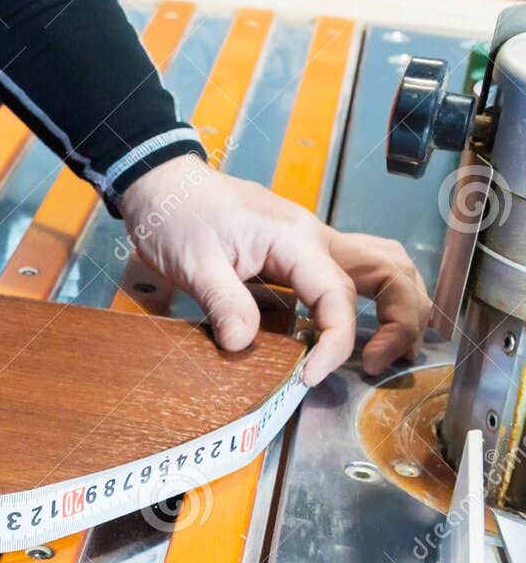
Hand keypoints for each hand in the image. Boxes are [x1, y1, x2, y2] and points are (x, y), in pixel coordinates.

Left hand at [117, 155, 430, 384]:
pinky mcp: (298, 254)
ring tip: (382, 351)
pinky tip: (349, 333)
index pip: (336, 296)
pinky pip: (349, 276)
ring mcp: (311, 244)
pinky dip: (364, 303)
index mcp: (296, 239)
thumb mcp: (193, 263)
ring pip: (380, 268)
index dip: (335, 342)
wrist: (164, 186)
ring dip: (396, 306)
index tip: (310, 376)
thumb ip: (223, 302)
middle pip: (389, 273)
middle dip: (400, 320)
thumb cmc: (177, 215)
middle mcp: (316, 238)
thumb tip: (242, 345)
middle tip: (376, 364)